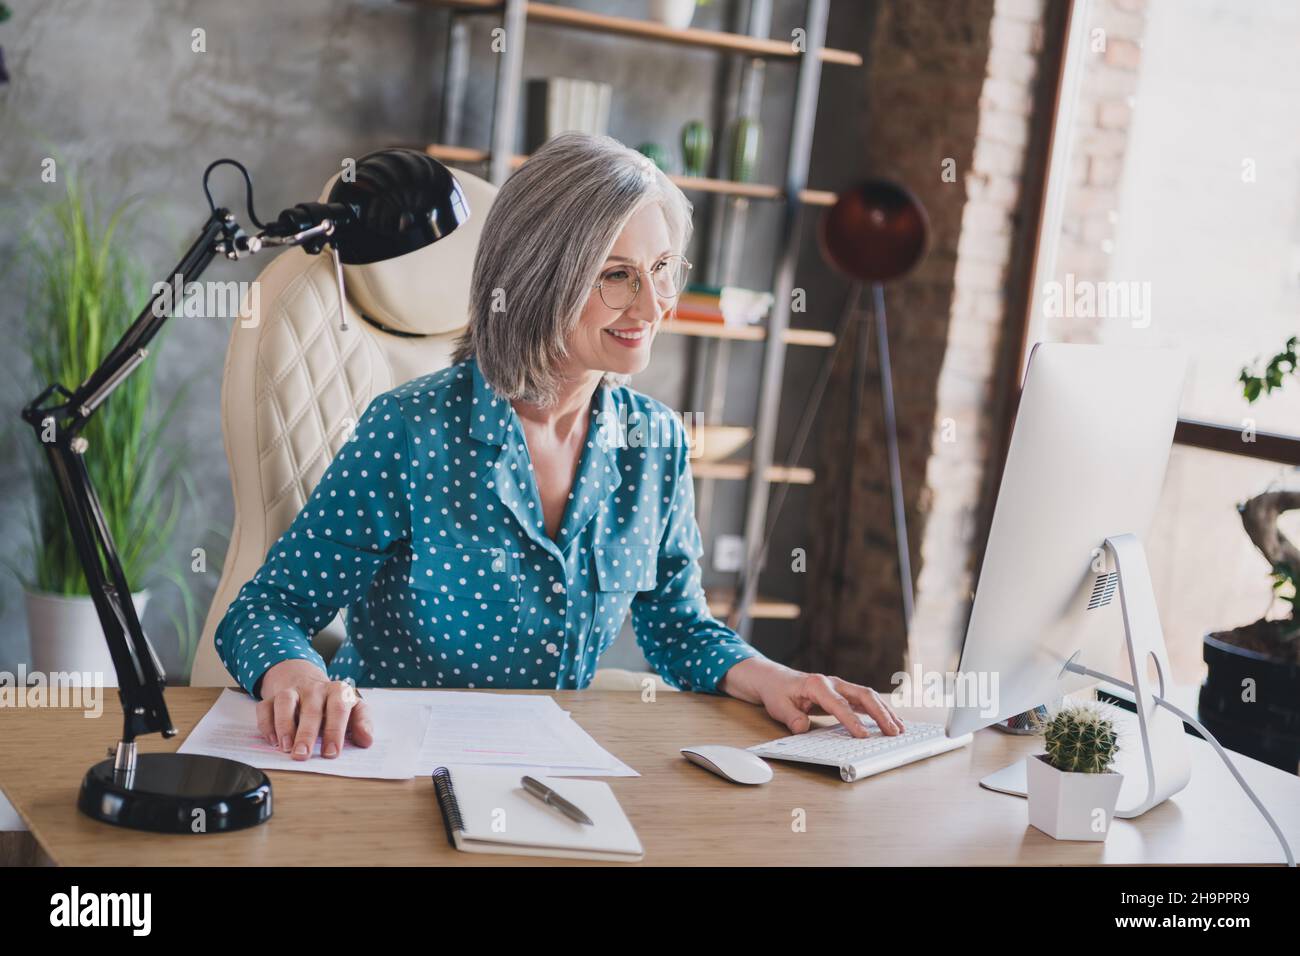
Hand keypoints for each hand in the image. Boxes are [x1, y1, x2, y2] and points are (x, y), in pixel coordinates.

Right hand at [255, 659, 374, 759]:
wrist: (307, 681)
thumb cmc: (333, 703)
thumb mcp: (353, 709)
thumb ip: (362, 723)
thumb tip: (366, 740)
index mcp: (338, 691)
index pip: (338, 709)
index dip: (335, 731)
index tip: (332, 753)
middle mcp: (314, 689)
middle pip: (310, 709)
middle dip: (306, 733)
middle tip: (303, 755)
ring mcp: (292, 691)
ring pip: (285, 702)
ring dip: (284, 725)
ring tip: (285, 747)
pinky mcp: (272, 698)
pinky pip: (265, 707)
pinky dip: (266, 725)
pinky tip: (272, 741)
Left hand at [719, 658, 903, 737]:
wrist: (775, 680)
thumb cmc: (777, 692)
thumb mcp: (777, 706)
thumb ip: (790, 717)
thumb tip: (801, 727)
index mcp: (817, 684)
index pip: (839, 704)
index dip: (852, 720)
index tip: (863, 737)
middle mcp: (833, 682)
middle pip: (863, 695)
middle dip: (880, 714)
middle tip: (893, 733)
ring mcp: (841, 687)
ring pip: (869, 697)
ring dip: (885, 712)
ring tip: (900, 729)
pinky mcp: (844, 693)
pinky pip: (865, 701)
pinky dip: (879, 711)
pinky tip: (890, 722)